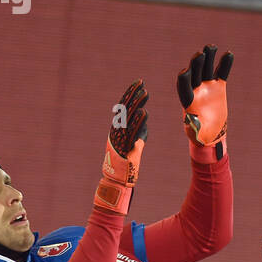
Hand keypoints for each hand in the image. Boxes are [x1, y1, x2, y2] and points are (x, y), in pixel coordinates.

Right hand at [96, 80, 148, 213]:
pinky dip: (138, 121)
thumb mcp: (134, 139)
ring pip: (128, 117)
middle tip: (142, 84)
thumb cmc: (127, 159)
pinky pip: (132, 132)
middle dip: (133, 95)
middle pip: (124, 108)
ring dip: (137, 104)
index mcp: (117, 127)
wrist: (117, 179)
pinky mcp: (125, 146)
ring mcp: (120, 138)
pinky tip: (144, 112)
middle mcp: (116, 130)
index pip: (123, 106)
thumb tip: (143, 114)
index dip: (130, 93)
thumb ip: (138, 127)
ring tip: (145, 93)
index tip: (139, 83)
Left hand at [177, 44, 231, 161]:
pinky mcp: (218, 87)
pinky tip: (229, 54)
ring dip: (209, 58)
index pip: (184, 87)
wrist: (212, 132)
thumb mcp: (195, 133)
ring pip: (207, 69)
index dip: (184, 79)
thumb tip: (190, 120)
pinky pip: (221, 73)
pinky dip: (225, 64)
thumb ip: (193, 127)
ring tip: (211, 46)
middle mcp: (196, 90)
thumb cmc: (200, 135)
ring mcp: (207, 87)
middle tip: (200, 54)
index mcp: (187, 101)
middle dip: (196, 64)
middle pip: (195, 74)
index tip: (186, 71)